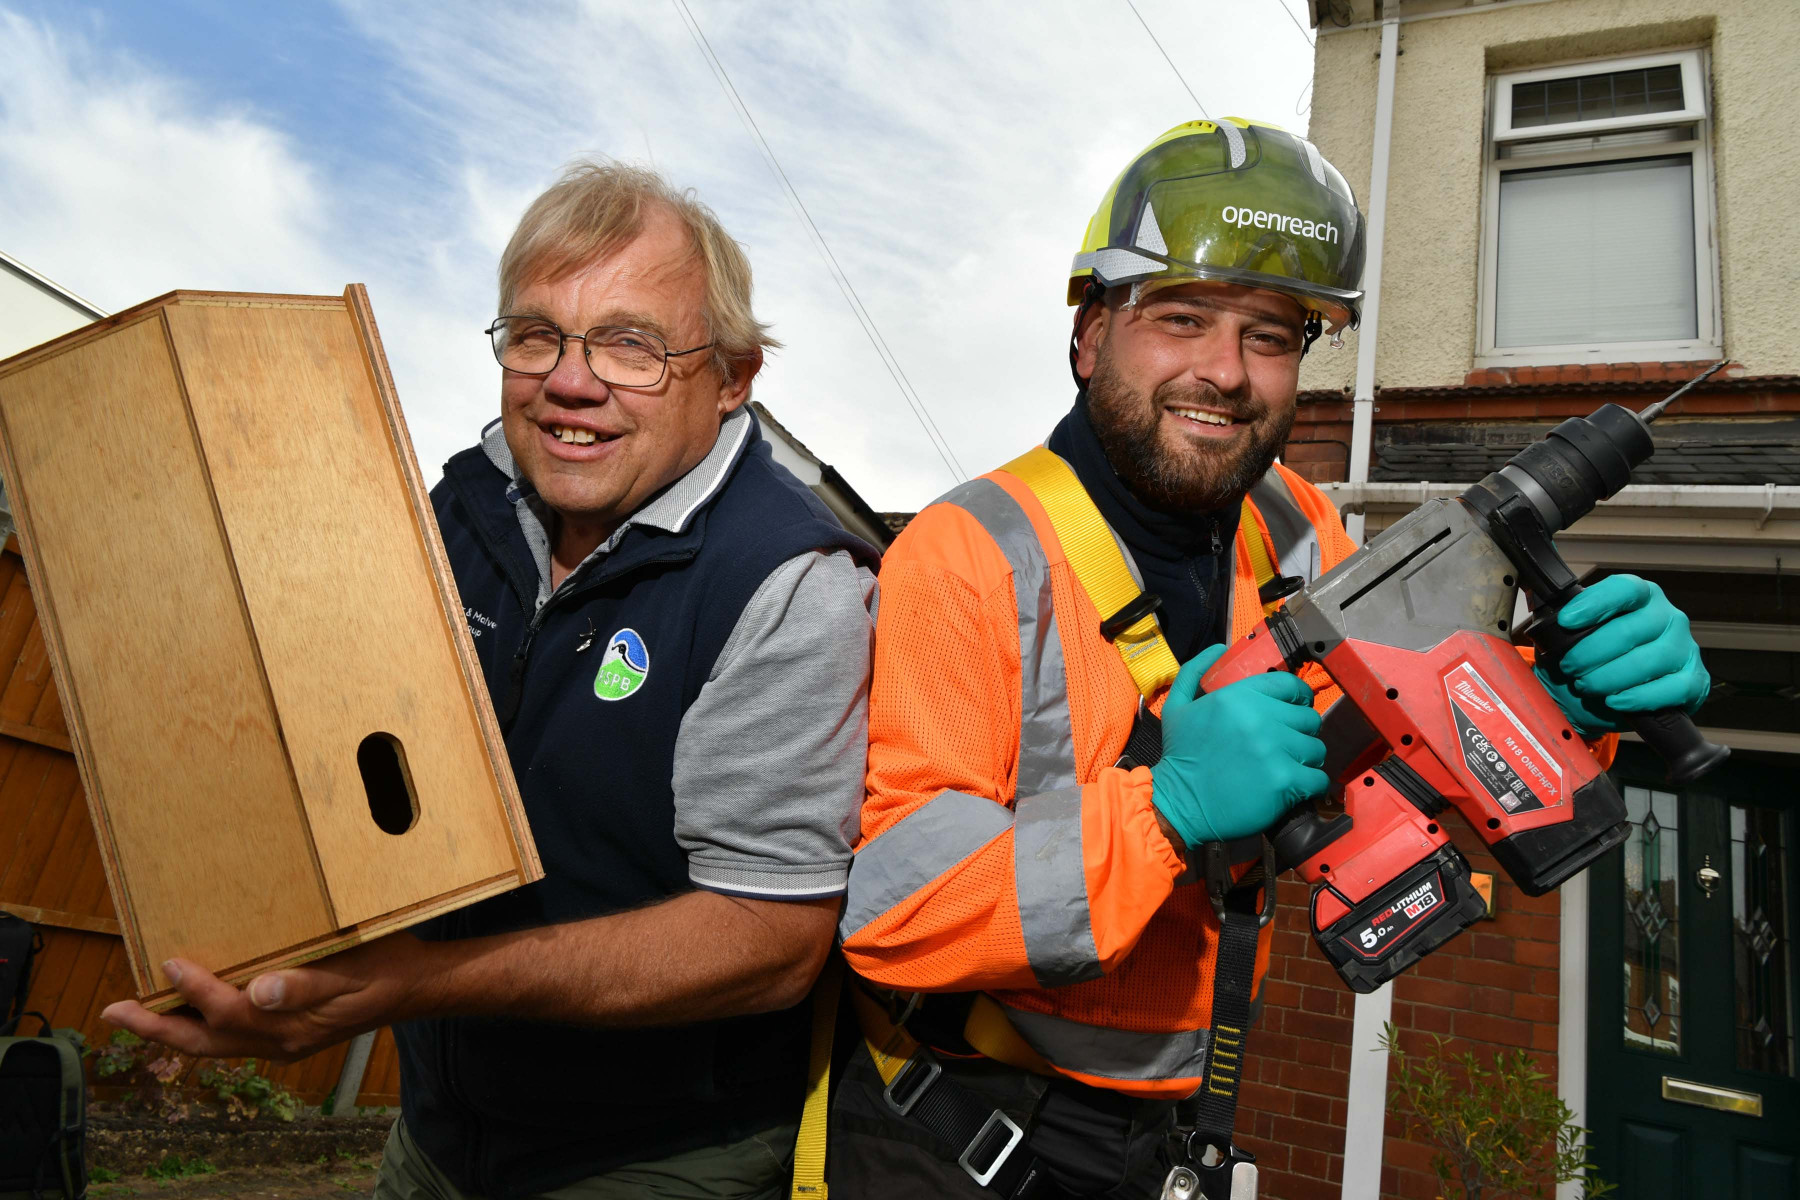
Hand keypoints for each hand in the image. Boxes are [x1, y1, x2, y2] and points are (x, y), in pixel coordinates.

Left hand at [100, 933, 437, 1060]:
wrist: (418, 987)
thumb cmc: (388, 965)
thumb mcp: (353, 968)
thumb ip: (306, 983)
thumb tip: (260, 991)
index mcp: (294, 1026)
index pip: (229, 1012)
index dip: (195, 989)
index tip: (170, 961)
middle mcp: (282, 1042)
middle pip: (205, 1042)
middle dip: (156, 1028)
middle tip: (113, 1012)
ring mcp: (284, 1043)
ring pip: (214, 1045)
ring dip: (171, 1031)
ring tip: (137, 1014)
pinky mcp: (289, 1036)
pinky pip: (233, 1040)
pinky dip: (201, 1027)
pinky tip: (192, 1012)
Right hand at [1150, 644, 1327, 847]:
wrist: (1180, 802)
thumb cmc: (1181, 756)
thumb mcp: (1177, 706)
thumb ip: (1195, 671)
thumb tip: (1219, 649)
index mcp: (1238, 697)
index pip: (1290, 685)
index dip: (1298, 698)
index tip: (1294, 711)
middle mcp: (1260, 719)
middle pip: (1309, 718)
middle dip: (1301, 731)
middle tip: (1287, 745)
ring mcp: (1275, 750)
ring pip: (1317, 748)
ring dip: (1306, 758)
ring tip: (1289, 766)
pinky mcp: (1285, 781)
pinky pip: (1318, 778)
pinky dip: (1311, 784)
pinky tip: (1295, 786)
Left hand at [1535, 574, 1708, 735]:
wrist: (1609, 694)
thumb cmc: (1594, 656)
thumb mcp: (1570, 632)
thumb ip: (1555, 612)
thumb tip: (1537, 596)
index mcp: (1641, 596)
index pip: (1623, 589)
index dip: (1594, 604)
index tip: (1567, 621)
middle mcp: (1667, 617)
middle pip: (1630, 630)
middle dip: (1591, 653)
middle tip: (1570, 667)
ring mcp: (1685, 648)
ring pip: (1648, 661)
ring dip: (1609, 677)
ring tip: (1587, 685)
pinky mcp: (1694, 680)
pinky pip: (1671, 689)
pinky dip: (1639, 697)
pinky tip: (1616, 700)